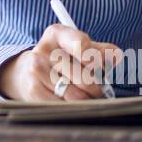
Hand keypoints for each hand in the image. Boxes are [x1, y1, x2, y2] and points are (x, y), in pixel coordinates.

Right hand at [0, 24, 124, 101]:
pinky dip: (72, 108)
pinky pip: (63, 106)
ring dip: (86, 100)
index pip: (82, 44)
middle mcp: (43, 49)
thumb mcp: (78, 48)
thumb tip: (115, 56)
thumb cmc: (60, 59)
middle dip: (97, 88)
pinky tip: (70, 103)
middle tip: (97, 90)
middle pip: (85, 76)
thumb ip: (100, 50)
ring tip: (85, 97)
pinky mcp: (33, 90)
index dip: (96, 59)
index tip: (98, 67)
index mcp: (57, 34)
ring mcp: (36, 70)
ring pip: (76, 95)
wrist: (26, 72)